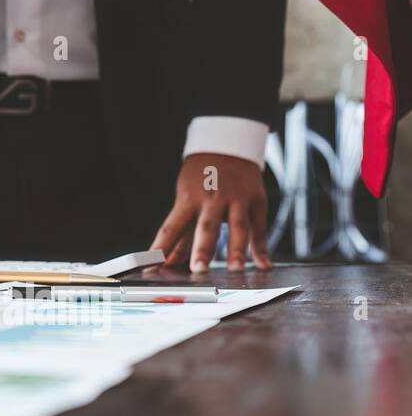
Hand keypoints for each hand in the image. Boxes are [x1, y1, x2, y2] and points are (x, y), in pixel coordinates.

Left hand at [150, 153, 271, 272]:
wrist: (227, 145)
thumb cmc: (201, 176)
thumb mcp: (185, 197)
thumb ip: (180, 233)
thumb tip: (167, 260)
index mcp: (188, 199)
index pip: (172, 227)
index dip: (161, 247)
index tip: (152, 266)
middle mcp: (212, 199)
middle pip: (206, 226)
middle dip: (202, 249)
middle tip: (198, 270)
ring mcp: (236, 199)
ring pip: (237, 226)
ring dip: (237, 250)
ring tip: (235, 270)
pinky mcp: (256, 201)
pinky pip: (259, 227)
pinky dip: (261, 247)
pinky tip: (262, 264)